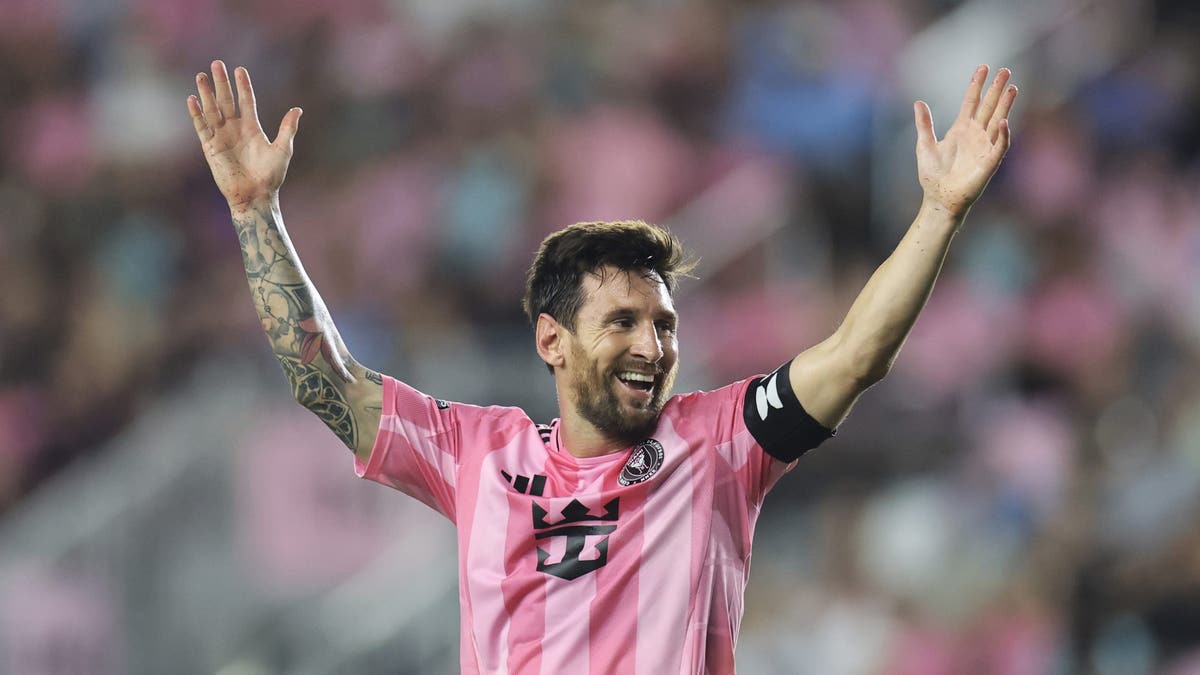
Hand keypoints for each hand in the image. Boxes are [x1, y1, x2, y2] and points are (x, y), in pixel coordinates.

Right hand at [187, 60, 300, 211]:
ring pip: (212, 110)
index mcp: (252, 128)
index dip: (243, 86)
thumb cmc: (271, 176)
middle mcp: (235, 129)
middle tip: (216, 63)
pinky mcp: (210, 147)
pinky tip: (192, 99)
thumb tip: (297, 109)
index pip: (246, 101)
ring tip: (201, 76)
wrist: (256, 196)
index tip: (240, 69)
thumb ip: (287, 129)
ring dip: (206, 93)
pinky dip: (196, 114)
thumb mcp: (282, 150)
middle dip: (222, 83)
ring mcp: (222, 137)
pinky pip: (201, 127)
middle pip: (226, 101)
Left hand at [914, 65, 1016, 218]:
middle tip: (1005, 71)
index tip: (984, 67)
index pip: (972, 101)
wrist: (938, 198)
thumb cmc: (932, 175)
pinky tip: (1003, 122)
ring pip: (998, 121)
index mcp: (961, 128)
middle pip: (988, 107)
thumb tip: (918, 102)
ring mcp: (984, 146)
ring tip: (1012, 88)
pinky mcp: (989, 162)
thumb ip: (924, 124)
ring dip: (1005, 106)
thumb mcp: (925, 145)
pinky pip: (999, 146)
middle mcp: (975, 134)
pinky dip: (1002, 135)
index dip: (977, 84)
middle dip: (996, 89)